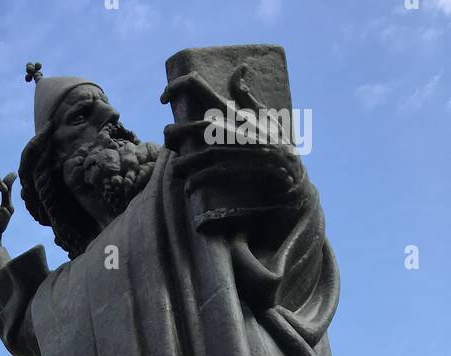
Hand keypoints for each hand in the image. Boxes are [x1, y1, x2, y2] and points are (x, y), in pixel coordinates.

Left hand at [163, 66, 305, 216]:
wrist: (291, 174)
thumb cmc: (275, 143)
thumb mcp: (264, 115)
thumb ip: (245, 95)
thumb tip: (239, 68)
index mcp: (233, 111)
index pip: (200, 86)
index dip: (178, 86)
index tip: (163, 98)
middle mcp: (233, 128)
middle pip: (194, 126)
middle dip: (174, 134)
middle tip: (168, 142)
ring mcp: (236, 150)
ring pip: (199, 155)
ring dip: (182, 165)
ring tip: (177, 171)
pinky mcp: (240, 170)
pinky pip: (210, 175)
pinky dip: (196, 182)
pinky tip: (189, 188)